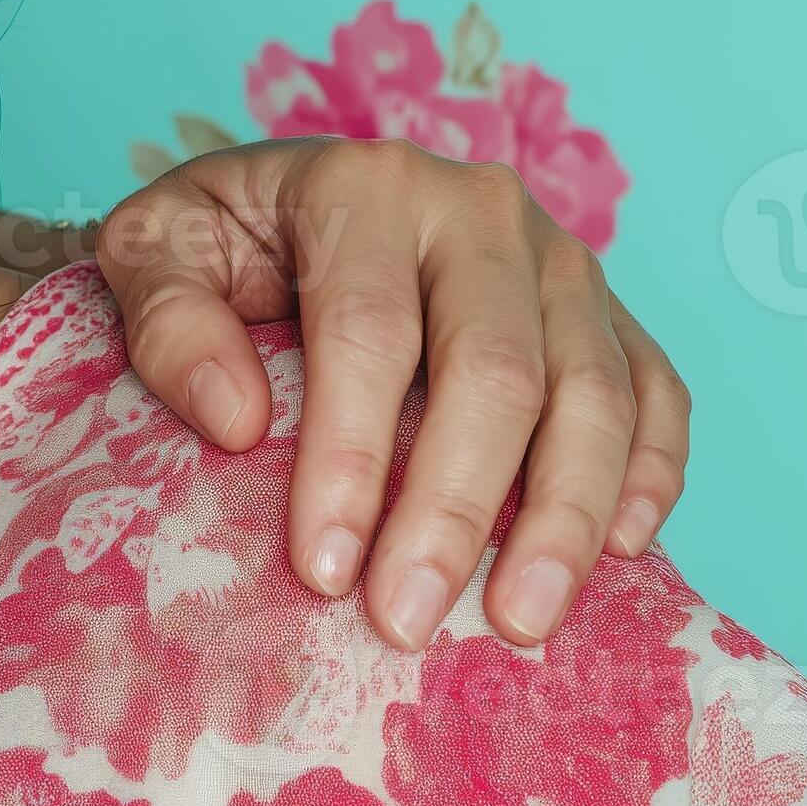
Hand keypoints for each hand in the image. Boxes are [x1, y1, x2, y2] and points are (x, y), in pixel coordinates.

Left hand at [92, 139, 686, 652]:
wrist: (286, 203)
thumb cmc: (220, 241)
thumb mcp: (150, 249)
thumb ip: (167, 320)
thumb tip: (237, 420)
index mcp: (364, 185)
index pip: (369, 334)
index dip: (350, 458)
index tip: (322, 567)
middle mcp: (479, 209)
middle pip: (495, 372)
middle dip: (453, 510)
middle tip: (407, 619)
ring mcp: (559, 259)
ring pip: (593, 393)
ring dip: (563, 518)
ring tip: (518, 620)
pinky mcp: (607, 310)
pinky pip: (656, 392)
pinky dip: (650, 473)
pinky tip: (619, 553)